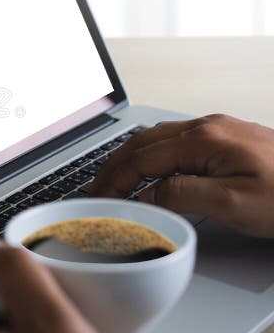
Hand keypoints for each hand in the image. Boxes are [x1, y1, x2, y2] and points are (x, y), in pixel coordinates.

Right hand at [92, 114, 273, 236]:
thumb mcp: (236, 205)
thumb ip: (185, 195)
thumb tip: (150, 193)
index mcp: (203, 141)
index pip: (142, 158)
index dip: (116, 179)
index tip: (101, 197)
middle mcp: (206, 127)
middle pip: (143, 141)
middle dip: (114, 164)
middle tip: (97, 186)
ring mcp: (217, 128)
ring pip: (158, 137)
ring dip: (131, 156)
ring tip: (115, 177)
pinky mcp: (227, 135)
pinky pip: (176, 138)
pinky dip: (152, 153)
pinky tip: (152, 166)